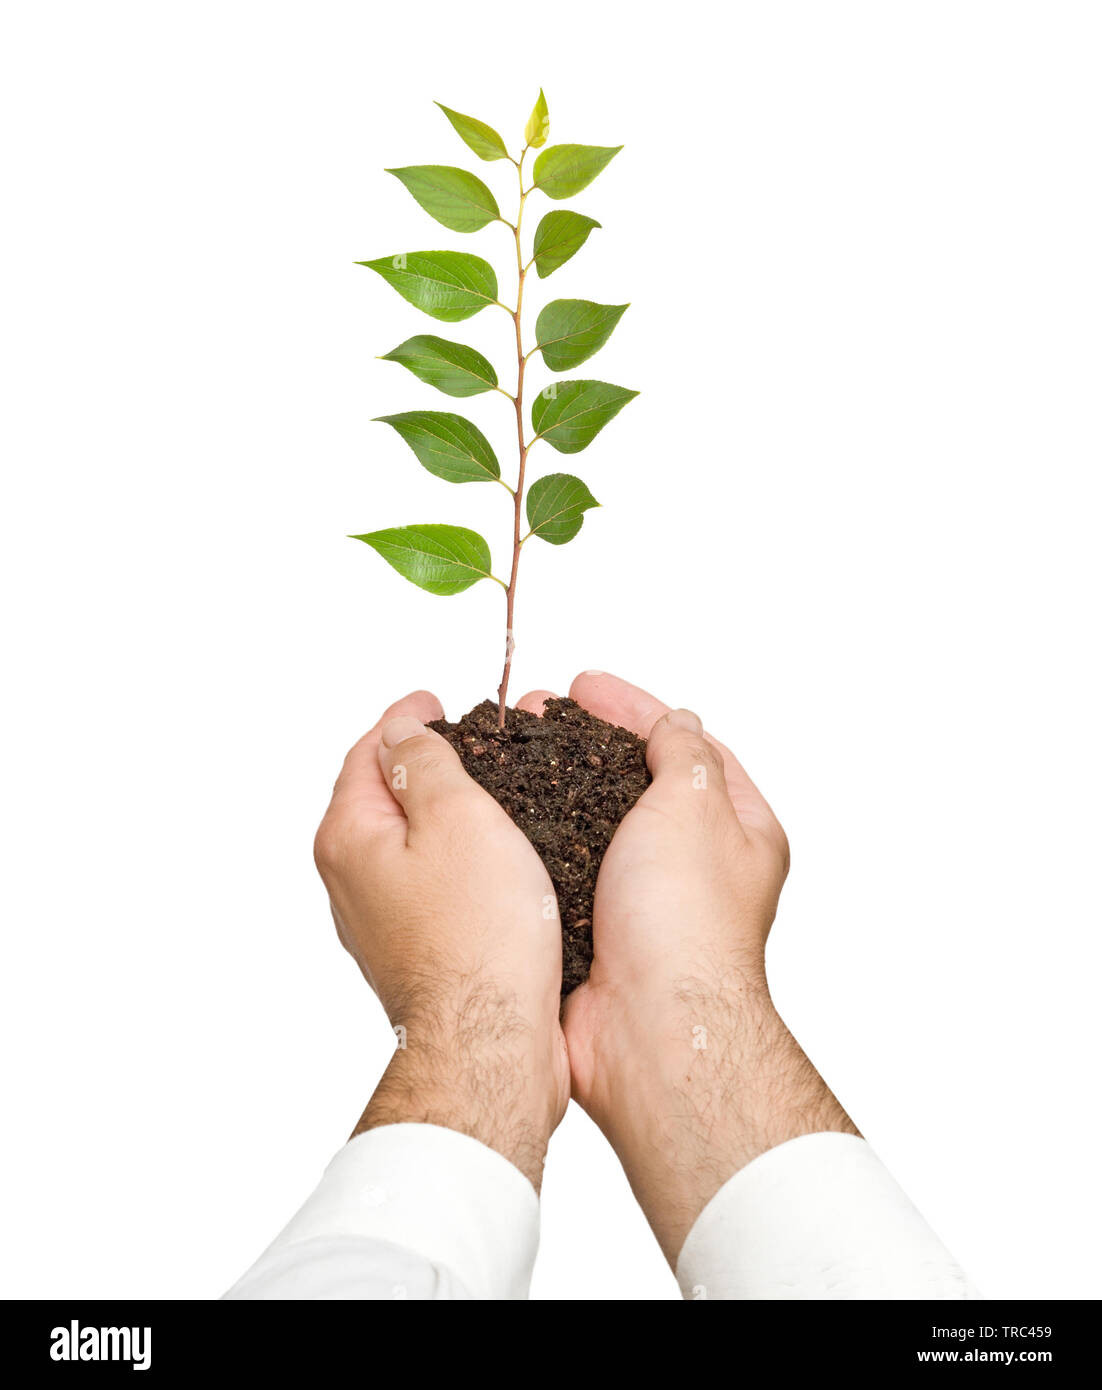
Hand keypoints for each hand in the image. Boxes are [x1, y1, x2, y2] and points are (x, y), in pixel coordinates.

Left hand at [314, 690, 569, 1189]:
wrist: (490, 1040)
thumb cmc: (479, 936)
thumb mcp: (457, 817)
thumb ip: (427, 762)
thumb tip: (401, 730)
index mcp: (350, 836)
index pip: (368, 752)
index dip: (404, 719)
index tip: (432, 702)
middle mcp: (351, 880)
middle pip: (381, 798)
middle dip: (421, 763)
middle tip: (467, 740)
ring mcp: (380, 921)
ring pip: (406, 844)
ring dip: (441, 814)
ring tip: (489, 794)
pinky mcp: (416, 951)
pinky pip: (429, 885)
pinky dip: (454, 859)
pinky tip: (492, 862)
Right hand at [518, 672, 855, 1258]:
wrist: (649, 1028)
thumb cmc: (684, 922)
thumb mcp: (694, 806)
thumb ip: (682, 754)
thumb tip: (676, 723)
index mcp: (739, 831)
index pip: (686, 746)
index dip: (633, 708)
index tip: (585, 684)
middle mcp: (694, 865)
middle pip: (634, 782)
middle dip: (583, 742)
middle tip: (535, 714)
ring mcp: (642, 900)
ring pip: (590, 823)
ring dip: (551, 785)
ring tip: (506, 754)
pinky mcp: (596, 929)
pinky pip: (562, 869)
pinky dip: (534, 839)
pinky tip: (500, 818)